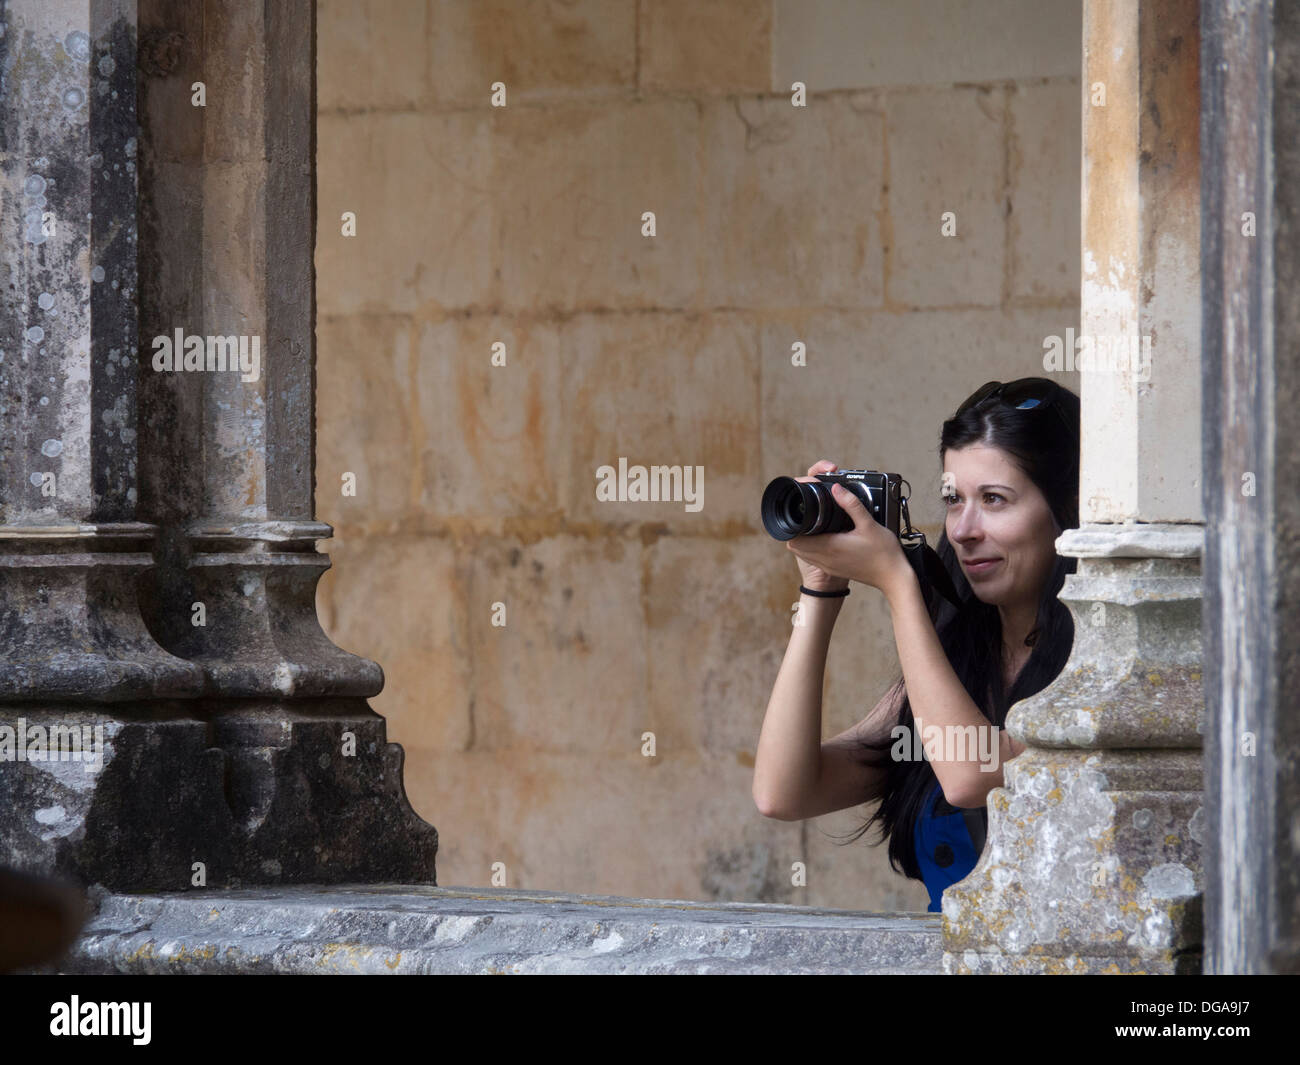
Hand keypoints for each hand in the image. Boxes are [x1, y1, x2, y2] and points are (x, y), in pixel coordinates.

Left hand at [785, 475, 912, 593]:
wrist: (894, 578)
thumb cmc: (884, 553)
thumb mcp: (869, 524)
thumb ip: (851, 504)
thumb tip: (836, 488)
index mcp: (830, 547)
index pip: (795, 539)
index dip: (795, 525)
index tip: (803, 513)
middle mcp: (825, 559)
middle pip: (795, 546)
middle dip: (798, 530)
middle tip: (808, 516)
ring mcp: (829, 567)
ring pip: (803, 554)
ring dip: (804, 541)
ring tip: (816, 526)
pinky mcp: (835, 571)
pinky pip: (815, 560)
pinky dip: (813, 549)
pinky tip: (827, 539)